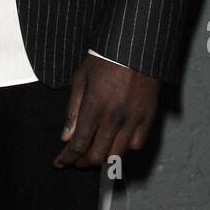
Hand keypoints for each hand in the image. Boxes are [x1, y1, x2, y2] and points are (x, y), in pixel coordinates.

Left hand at [54, 54, 159, 168]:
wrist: (137, 46)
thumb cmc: (105, 58)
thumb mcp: (81, 78)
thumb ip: (73, 110)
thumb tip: (66, 138)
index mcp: (94, 106)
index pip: (79, 144)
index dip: (67, 158)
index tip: (60, 163)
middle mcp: (114, 117)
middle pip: (97, 156)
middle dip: (83, 162)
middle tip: (76, 160)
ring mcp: (133, 119)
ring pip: (117, 155)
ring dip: (102, 160)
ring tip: (94, 155)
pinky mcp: (148, 117)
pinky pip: (136, 145)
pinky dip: (124, 150)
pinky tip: (116, 143)